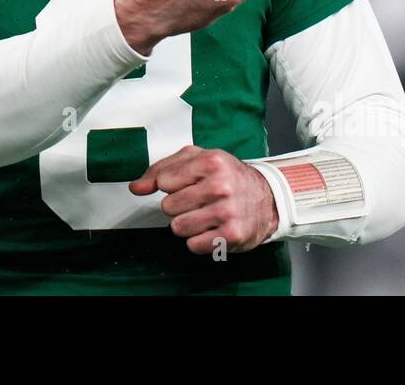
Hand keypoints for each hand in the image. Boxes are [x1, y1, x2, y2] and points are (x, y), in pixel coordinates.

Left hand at [130, 145, 278, 253]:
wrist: (268, 198)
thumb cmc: (228, 176)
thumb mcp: (197, 159)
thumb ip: (162, 169)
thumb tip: (137, 187)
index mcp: (211, 161)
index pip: (163, 181)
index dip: (170, 185)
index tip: (185, 184)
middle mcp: (220, 186)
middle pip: (168, 206)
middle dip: (178, 206)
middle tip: (196, 200)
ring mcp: (226, 212)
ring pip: (178, 227)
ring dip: (186, 224)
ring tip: (203, 215)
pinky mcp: (231, 236)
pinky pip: (193, 245)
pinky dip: (198, 240)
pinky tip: (211, 228)